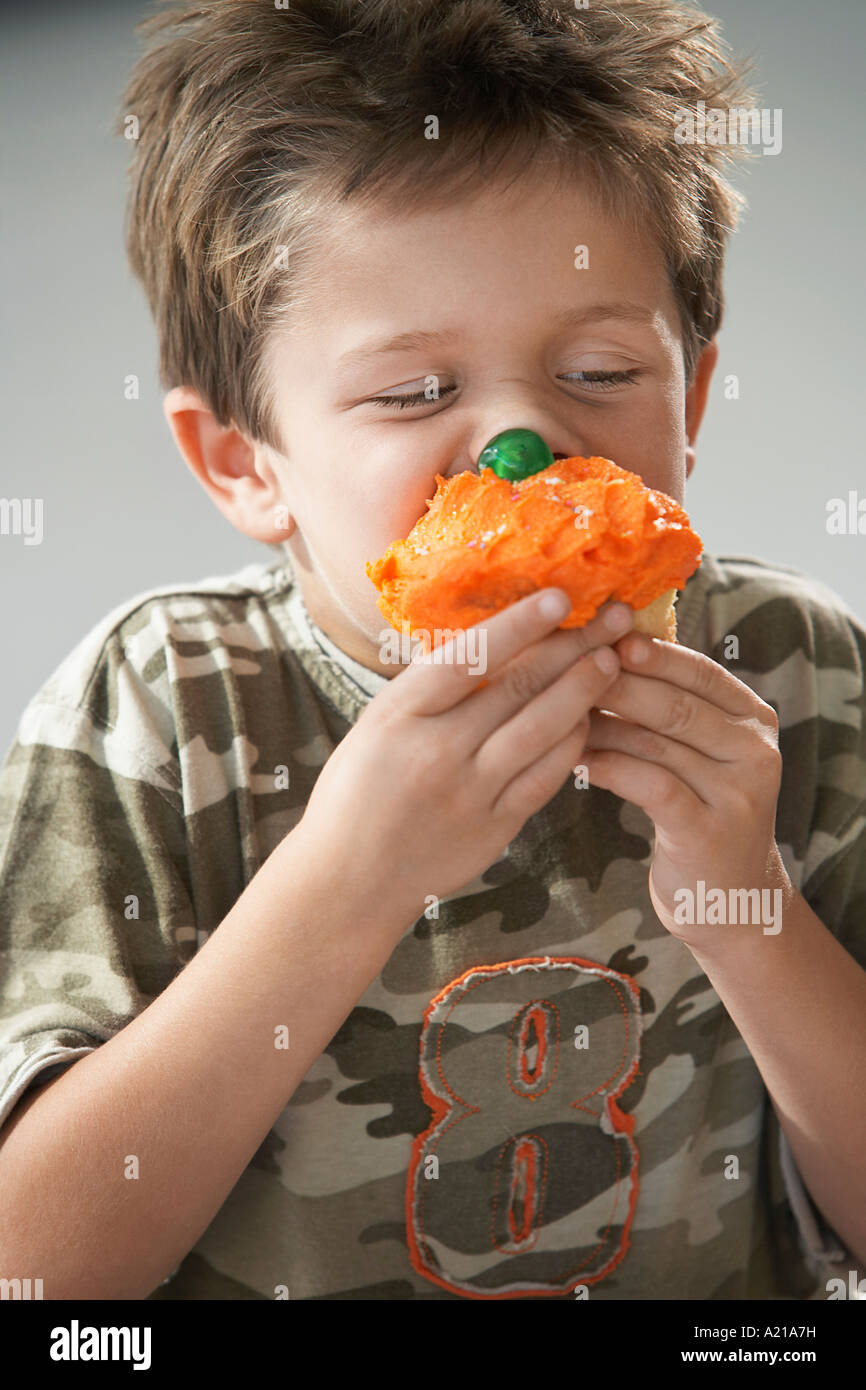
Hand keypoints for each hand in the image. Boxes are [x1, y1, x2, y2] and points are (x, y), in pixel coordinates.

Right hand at [294, 590, 630, 918]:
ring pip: (541, 729)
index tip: (560, 598)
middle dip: (572, 647)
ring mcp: (469, 792)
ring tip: (612, 660)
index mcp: (398, 715)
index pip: (469, 657)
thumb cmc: (357, 792)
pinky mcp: (494, 827)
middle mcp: (436, 751)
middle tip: (612, 619)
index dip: (520, 624)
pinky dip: (571, 743)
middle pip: (517, 687)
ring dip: (583, 690)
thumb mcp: (375, 727)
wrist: (349, 879)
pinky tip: (589, 718)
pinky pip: (546, 777)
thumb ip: (427, 691)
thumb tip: (493, 639)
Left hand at [582, 631, 792, 946]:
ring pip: (659, 743)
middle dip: (616, 683)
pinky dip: (610, 767)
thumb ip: (668, 707)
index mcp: (753, 719)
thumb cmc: (695, 812)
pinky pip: (651, 785)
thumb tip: (603, 647)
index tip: (604, 634)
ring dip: (602, 724)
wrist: (729, 900)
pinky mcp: (710, 831)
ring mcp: (738, 794)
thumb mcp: (696, 754)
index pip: (700, 672)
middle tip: (566, 669)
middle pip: (676, 704)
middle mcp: (755, 751)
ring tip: (556, 712)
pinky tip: (578, 760)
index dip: (652, 652)